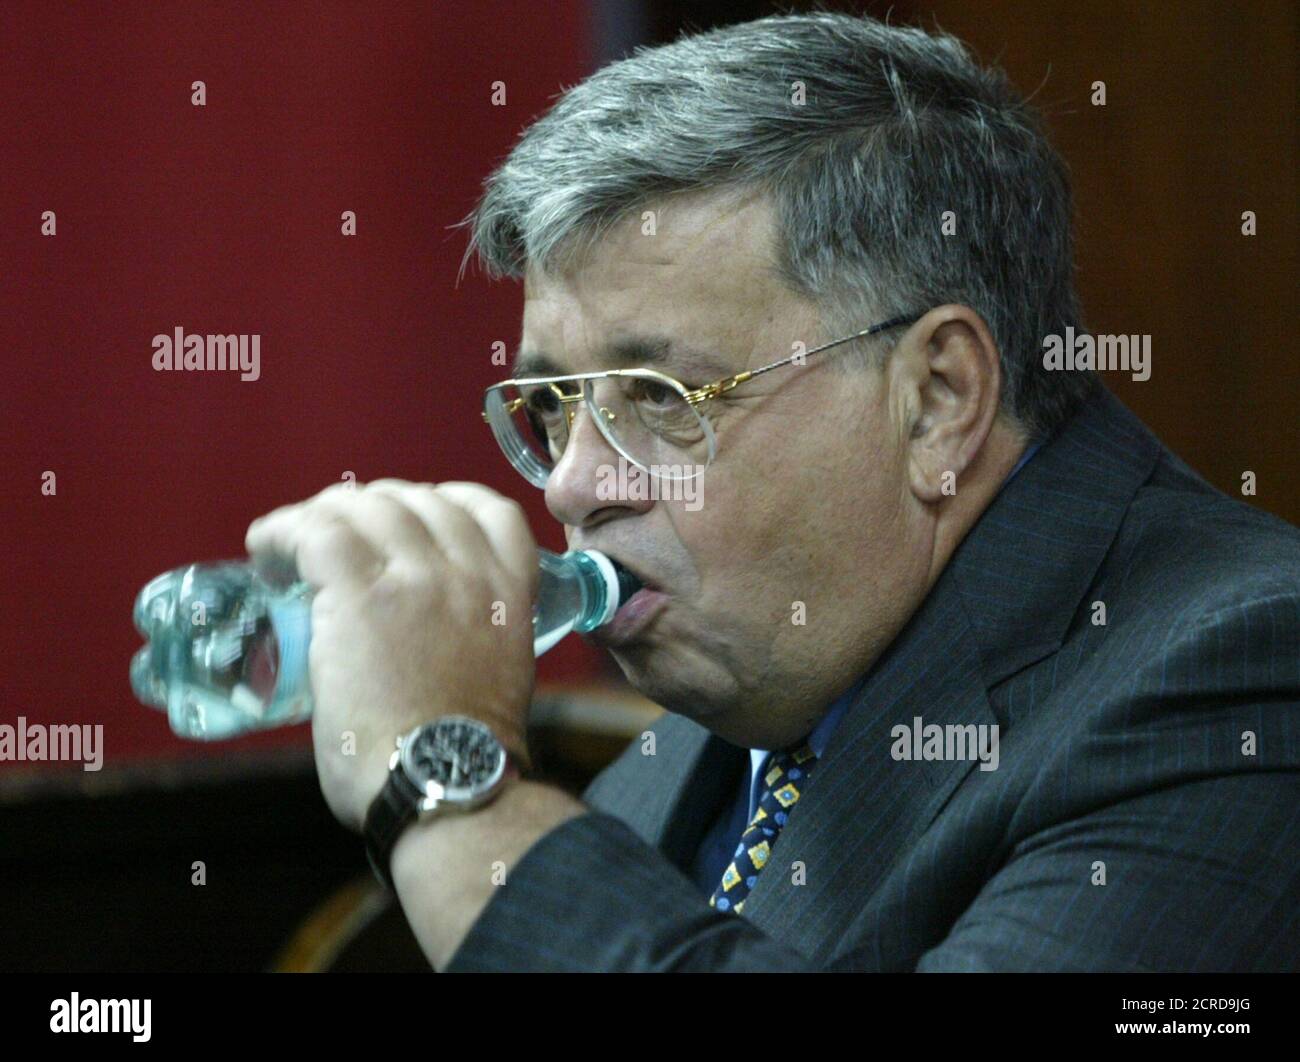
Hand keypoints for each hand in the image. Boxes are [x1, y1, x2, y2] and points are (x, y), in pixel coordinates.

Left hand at [245, 479, 538, 830]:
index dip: (444, 501)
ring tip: (290, 544)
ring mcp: (418, 579)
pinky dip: (283, 531)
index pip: (490, 511)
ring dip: (322, 516)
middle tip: (333, 537)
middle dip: (370, 508)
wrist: (442, 785)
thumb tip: (421, 645)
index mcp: (508, 594)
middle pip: (416, 499)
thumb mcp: (497, 677)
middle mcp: (468, 573)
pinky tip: (264, 549)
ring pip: (365, 507)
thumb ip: (471, 641)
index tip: (411, 519)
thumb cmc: (459, 758)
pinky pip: (317, 534)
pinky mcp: (362, 596)